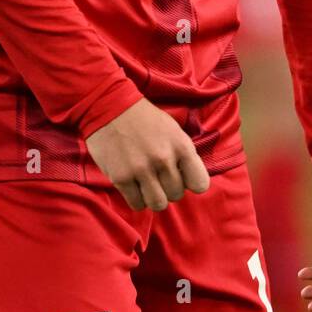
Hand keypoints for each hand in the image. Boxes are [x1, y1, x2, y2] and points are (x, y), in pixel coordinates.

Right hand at [85, 98, 210, 211]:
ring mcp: (141, 170)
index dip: (190, 182)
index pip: (200, 184)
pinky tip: (133, 185)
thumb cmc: (144, 119)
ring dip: (153, 197)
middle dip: (168, 188)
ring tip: (147, 184)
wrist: (110, 106)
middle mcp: (163, 159)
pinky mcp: (121, 178)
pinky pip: (137, 204)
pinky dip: (137, 199)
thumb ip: (183, 155)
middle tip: (158, 176)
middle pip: (176, 195)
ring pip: (158, 204)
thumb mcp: (173, 130)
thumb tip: (189, 181)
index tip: (181, 177)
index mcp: (181, 145)